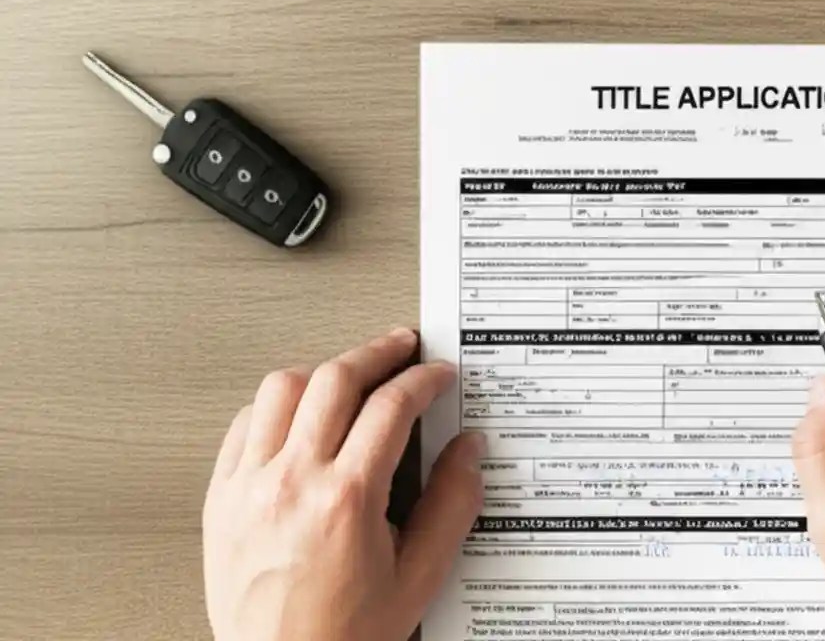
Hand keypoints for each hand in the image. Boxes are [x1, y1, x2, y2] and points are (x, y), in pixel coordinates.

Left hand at [202, 328, 485, 640]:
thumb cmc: (342, 636)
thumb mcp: (419, 577)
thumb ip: (452, 506)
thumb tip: (468, 452)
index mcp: (346, 500)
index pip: (391, 407)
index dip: (423, 379)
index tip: (437, 374)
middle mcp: (292, 483)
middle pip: (336, 378)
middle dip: (378, 352)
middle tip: (401, 347)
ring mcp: (249, 486)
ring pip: (282, 388)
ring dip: (323, 371)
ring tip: (350, 374)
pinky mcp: (221, 497)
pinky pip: (243, 424)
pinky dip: (275, 405)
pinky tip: (298, 412)